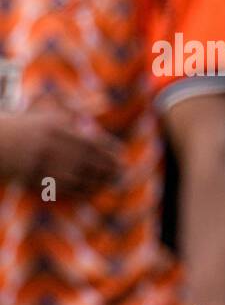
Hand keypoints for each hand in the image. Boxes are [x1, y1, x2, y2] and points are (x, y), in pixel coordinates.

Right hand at [0, 110, 121, 194]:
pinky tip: (95, 191)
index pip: (93, 140)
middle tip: (122, 171)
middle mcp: (55, 146)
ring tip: (113, 182)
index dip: (111, 149)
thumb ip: (68, 113)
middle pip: (92, 160)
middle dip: (110, 167)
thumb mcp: (44, 113)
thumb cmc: (22, 126)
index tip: (123, 153)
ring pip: (82, 176)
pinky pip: (67, 188)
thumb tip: (92, 121)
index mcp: (58, 127)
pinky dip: (84, 191)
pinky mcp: (39, 179)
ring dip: (101, 181)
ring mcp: (46, 164)